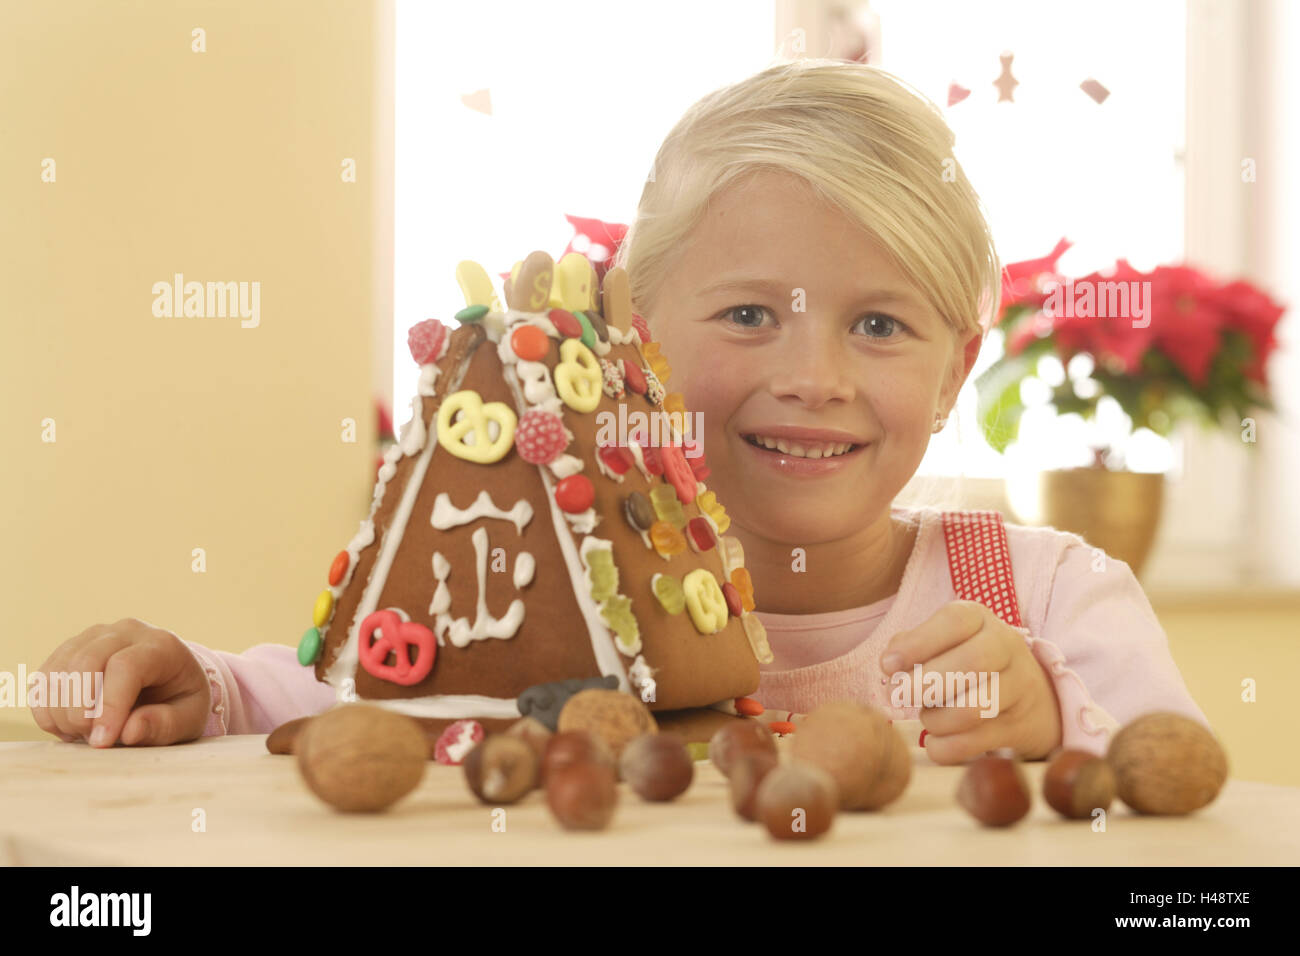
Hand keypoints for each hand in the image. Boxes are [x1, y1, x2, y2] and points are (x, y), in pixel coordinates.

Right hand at [31, 618, 211, 747]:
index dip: (109, 706)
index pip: (126, 666)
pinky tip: (70, 727)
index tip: (102, 741)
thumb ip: (164, 725)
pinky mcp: (69, 650)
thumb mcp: (188, 718)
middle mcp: (125, 632)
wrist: (167, 680)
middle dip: (80, 710)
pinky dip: (47, 710)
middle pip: (86, 662)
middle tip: (92, 740)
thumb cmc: (179, 700)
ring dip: (62, 713)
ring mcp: (93, 637)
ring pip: (58, 671)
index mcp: (161, 645)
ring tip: (85, 735)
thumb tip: (129, 730)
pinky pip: (43, 680)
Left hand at [879, 600, 1061, 763]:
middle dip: (926, 684)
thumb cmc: (965, 663)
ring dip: (936, 719)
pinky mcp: (1020, 725)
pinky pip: (976, 742)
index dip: (918, 643)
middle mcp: (1006, 646)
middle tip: (898, 696)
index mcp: (980, 619)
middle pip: (972, 663)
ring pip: (974, 708)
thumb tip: (889, 664)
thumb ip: (909, 646)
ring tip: (926, 717)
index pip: (955, 620)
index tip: (887, 665)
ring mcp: (1020, 686)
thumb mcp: (941, 643)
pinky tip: (935, 741)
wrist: (1028, 699)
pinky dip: (946, 747)